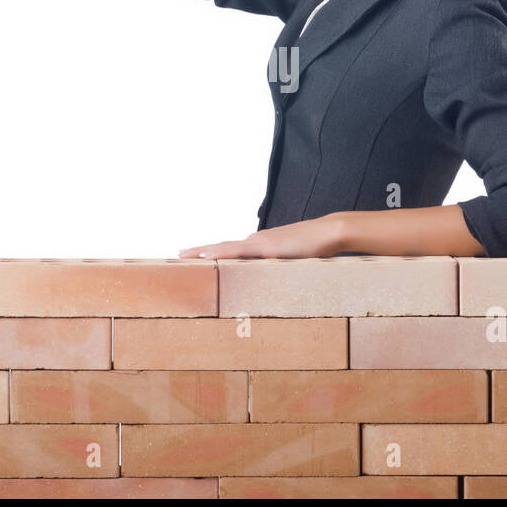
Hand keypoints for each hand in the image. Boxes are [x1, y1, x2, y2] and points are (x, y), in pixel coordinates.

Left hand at [178, 213, 347, 258]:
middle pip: (222, 247)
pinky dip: (220, 254)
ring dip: (204, 252)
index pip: (230, 250)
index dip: (212, 253)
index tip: (194, 258)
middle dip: (200, 251)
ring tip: (184, 256)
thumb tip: (269, 274)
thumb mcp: (292, 259)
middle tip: (178, 255)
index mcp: (260, 245)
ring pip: (225, 248)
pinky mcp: (266, 247)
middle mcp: (255, 241)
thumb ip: (279, 265)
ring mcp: (259, 243)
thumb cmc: (314, 247)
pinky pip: (237, 252)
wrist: (329, 232)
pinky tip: (207, 257)